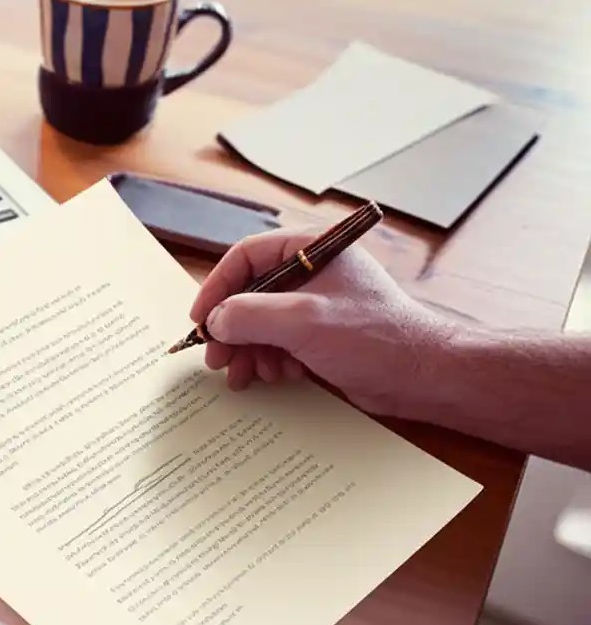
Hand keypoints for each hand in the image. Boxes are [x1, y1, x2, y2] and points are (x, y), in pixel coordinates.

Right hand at [189, 228, 457, 415]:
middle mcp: (312, 270)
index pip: (246, 256)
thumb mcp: (302, 321)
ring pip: (261, 322)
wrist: (424, 377)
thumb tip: (214, 321)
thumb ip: (249, 315)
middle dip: (230, 329)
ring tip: (241, 375)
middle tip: (214, 357)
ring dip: (246, 350)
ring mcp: (316, 303)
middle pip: (249, 293)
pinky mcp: (321, 334)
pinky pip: (278, 342)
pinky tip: (274, 376)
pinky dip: (268, 360)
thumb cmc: (375, 338)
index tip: (200, 319)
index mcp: (312, 248)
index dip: (217, 287)